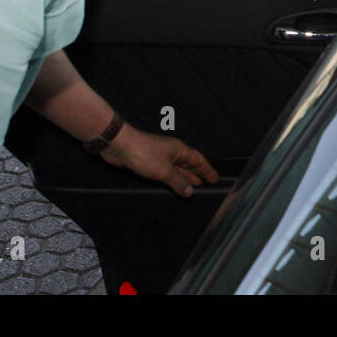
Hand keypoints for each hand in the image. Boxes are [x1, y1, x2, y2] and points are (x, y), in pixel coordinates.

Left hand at [101, 125, 218, 196]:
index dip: (207, 170)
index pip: (199, 160)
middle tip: (206, 184)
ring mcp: (160, 157)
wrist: (120, 146)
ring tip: (191, 186)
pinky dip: (171, 179)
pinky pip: (165, 172)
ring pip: (177, 169)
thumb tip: (190, 191)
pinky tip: (171, 184)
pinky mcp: (149, 162)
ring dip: (184, 177)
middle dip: (197, 174)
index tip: (215, 179)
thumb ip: (178, 182)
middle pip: (189, 164)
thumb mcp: (164, 171)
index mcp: (180, 150)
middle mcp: (172, 152)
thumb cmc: (143, 152)